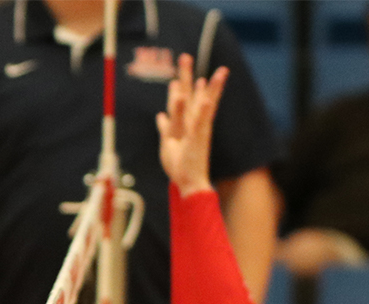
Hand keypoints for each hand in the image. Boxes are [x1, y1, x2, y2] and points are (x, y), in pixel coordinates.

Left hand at [156, 54, 227, 198]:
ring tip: (207, 75)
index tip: (184, 62)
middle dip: (187, 76)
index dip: (184, 80)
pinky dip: (203, 112)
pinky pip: (200, 124)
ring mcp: (197, 130)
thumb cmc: (179, 163)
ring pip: (201, 106)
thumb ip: (166, 126)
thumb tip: (160, 115)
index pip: (185, 97)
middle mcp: (193, 123)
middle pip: (191, 95)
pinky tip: (206, 100)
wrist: (188, 180)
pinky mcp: (198, 139)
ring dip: (205, 90)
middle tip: (185, 56)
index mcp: (186, 121)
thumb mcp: (168, 141)